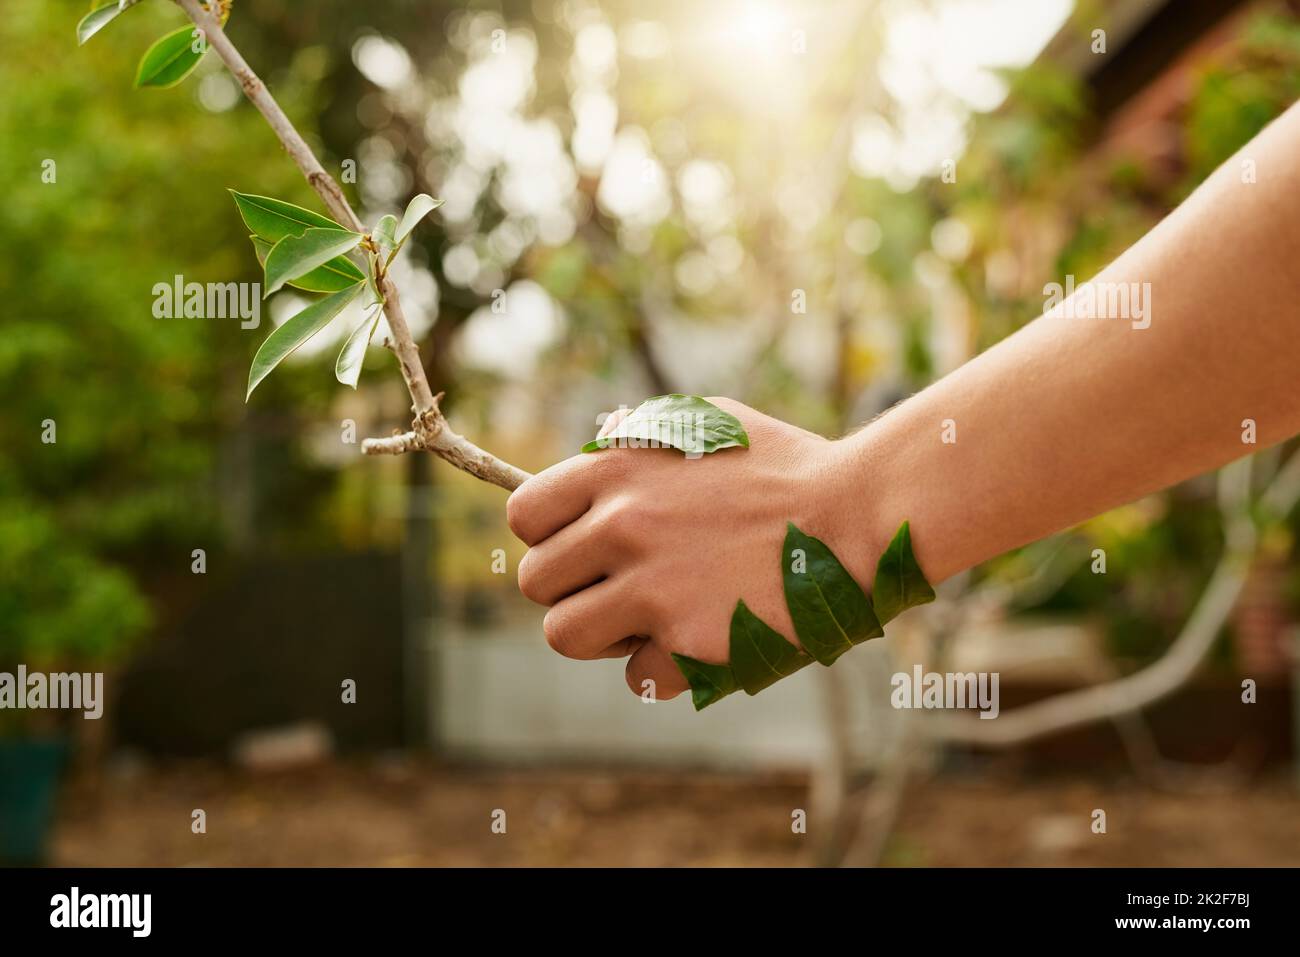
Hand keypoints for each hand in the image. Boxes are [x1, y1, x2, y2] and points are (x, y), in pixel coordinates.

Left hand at [506, 398, 873, 699]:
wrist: (857, 516)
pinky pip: (634, 675)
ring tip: (644, 617)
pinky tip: (698, 639)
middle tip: (618, 583)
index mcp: (616, 469)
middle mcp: (622, 526)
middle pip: (534, 581)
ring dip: (598, 632)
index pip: (523, 515)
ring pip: (563, 635)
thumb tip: (596, 440)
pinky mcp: (687, 642)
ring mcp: (652, 587)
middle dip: (571, 587)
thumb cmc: (785, 465)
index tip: (580, 543)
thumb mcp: (704, 423)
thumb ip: (638, 435)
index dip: (546, 535)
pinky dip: (661, 667)